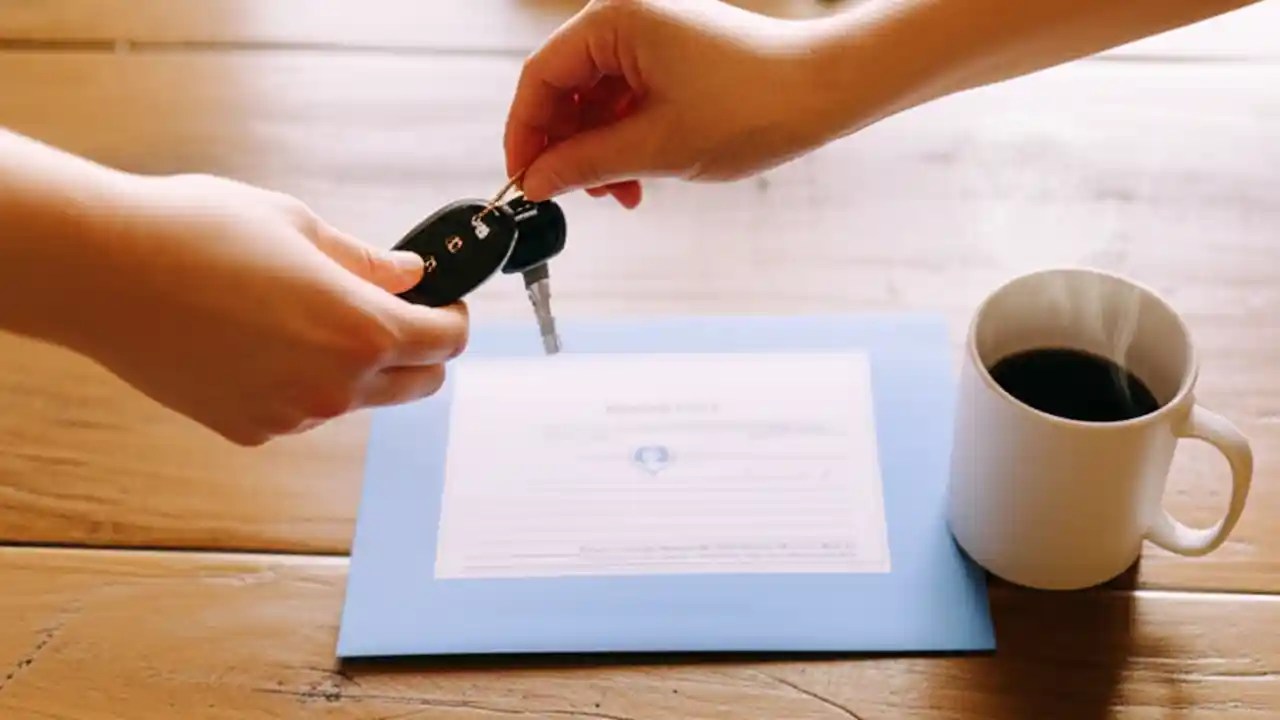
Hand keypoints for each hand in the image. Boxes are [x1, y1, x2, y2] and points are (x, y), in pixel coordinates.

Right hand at [71, 173, 466, 445]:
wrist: (105, 272)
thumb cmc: (200, 233)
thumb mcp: (300, 227)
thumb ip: (366, 262)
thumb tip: (411, 275)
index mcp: (363, 331)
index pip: (447, 342)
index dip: (455, 318)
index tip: (445, 300)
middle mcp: (337, 386)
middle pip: (418, 384)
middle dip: (422, 350)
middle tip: (398, 312)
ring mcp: (293, 415)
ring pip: (358, 399)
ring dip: (359, 367)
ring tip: (310, 316)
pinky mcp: (250, 429)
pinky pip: (301, 410)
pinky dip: (303, 382)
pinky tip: (262, 341)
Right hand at [504, 0, 838, 207]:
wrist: (826, 92)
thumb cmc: (753, 106)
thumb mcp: (656, 147)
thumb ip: (585, 164)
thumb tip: (535, 181)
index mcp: (616, 19)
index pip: (540, 77)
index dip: (525, 135)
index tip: (523, 182)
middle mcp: (628, 16)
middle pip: (564, 88)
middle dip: (566, 148)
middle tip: (570, 196)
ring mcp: (651, 34)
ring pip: (595, 100)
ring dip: (597, 152)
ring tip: (617, 194)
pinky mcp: (672, 55)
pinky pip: (626, 99)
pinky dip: (624, 140)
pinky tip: (636, 179)